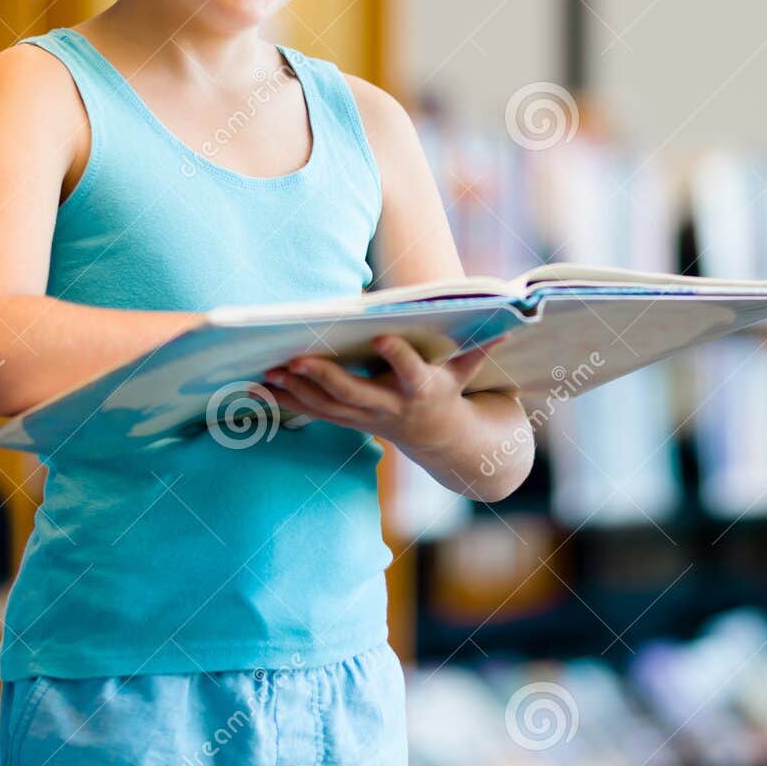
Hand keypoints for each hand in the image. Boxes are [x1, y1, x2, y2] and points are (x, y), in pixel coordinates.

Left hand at [251, 334, 499, 452]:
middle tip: (297, 359)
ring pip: (326, 406)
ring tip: (267, 369)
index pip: (410, 372)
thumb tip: (510, 322)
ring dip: (295, 390)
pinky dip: (284, 400)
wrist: (442, 443)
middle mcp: (390, 408)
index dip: (397, 356)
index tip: (381, 338)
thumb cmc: (451, 392)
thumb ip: (481, 349)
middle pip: (354, 395)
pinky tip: (256, 385)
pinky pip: (312, 412)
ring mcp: (365, 419)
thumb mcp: (467, 372)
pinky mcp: (347, 421)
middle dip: (324, 377)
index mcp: (422, 390)